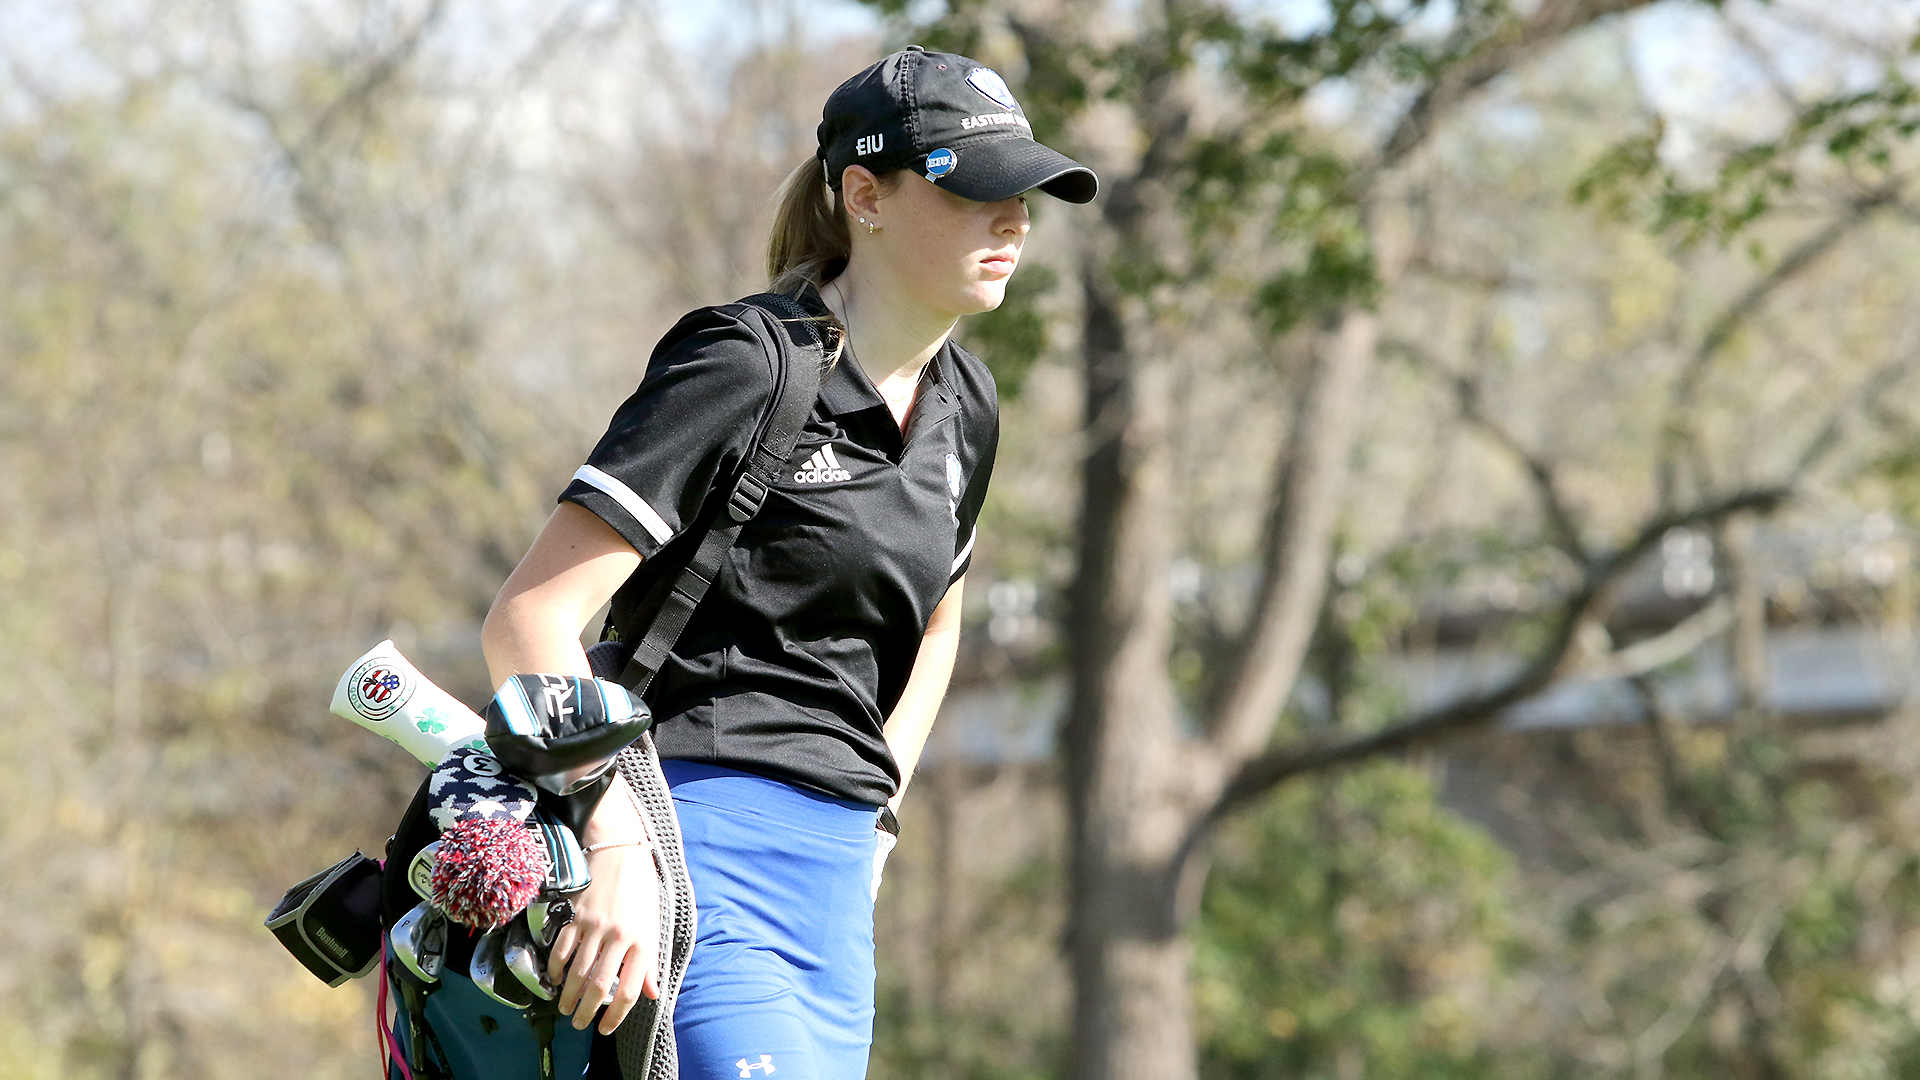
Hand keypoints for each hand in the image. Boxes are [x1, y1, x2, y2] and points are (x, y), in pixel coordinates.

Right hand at [546, 841, 660, 1032]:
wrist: (621, 849)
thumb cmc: (641, 889)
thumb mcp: (653, 924)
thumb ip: (651, 962)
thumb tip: (652, 994)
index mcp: (644, 941)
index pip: (630, 990)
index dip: (616, 1015)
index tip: (606, 1029)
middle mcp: (619, 936)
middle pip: (600, 986)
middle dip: (587, 1012)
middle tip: (579, 1023)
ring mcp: (595, 926)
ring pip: (578, 973)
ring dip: (569, 996)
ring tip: (566, 1008)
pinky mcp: (575, 915)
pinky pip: (562, 950)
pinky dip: (557, 969)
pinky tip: (557, 979)